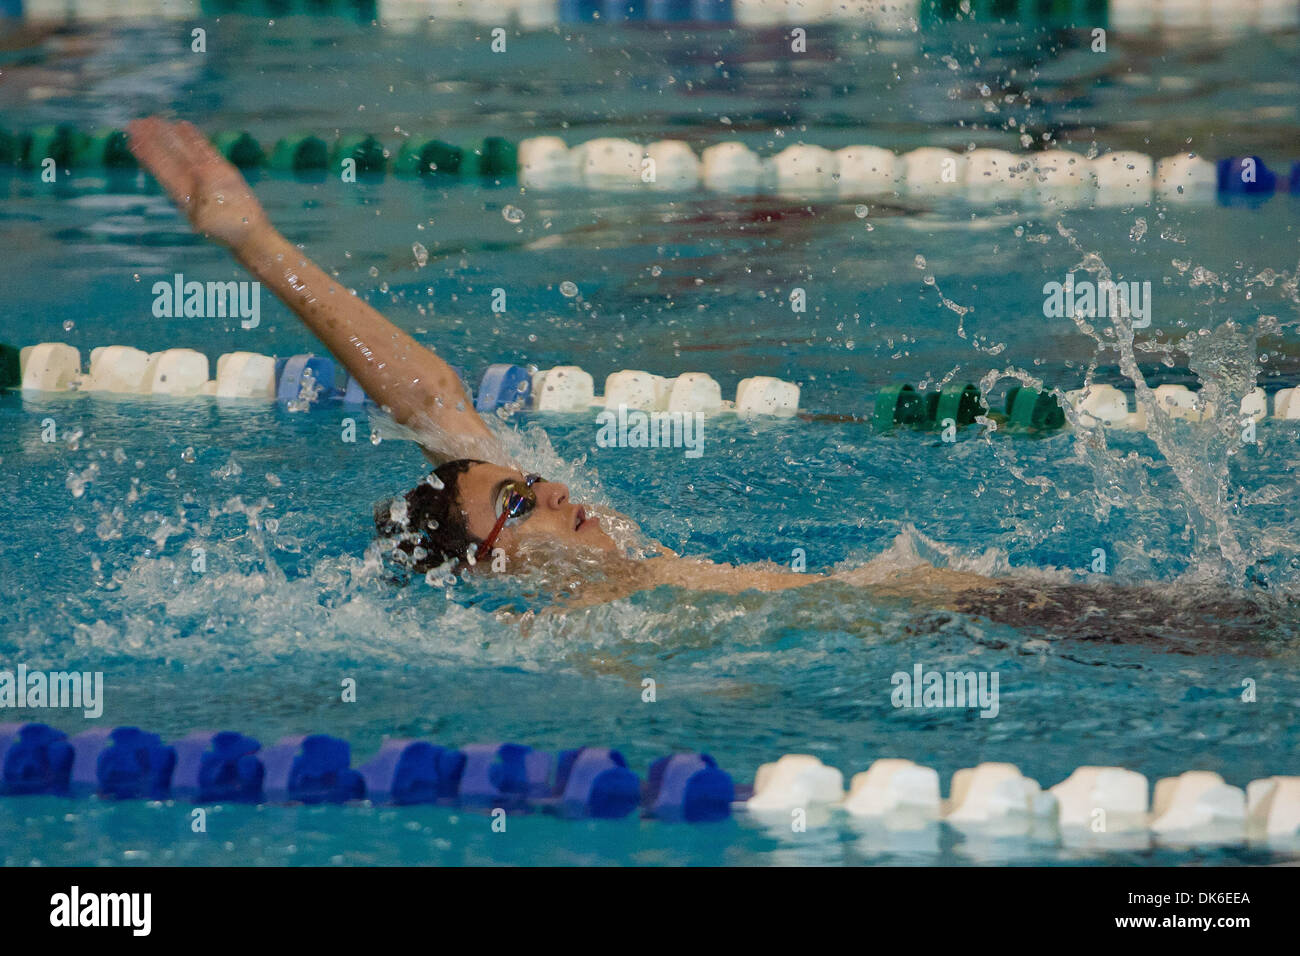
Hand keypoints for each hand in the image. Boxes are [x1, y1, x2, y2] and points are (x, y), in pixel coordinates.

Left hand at [127, 117, 269, 249]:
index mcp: (185, 195)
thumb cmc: (228, 232)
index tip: (132, 139)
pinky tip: (183, 125)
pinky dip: (195, 139)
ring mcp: (208, 175)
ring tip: (153, 120)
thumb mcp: (208, 221)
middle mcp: (193, 182)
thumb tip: (196, 179)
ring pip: (185, 151)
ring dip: (169, 136)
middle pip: (169, 157)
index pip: (163, 170)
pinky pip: (207, 151)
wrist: (251, 236)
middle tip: (134, 123)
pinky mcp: (223, 172)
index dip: (148, 154)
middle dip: (153, 141)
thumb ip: (199, 201)